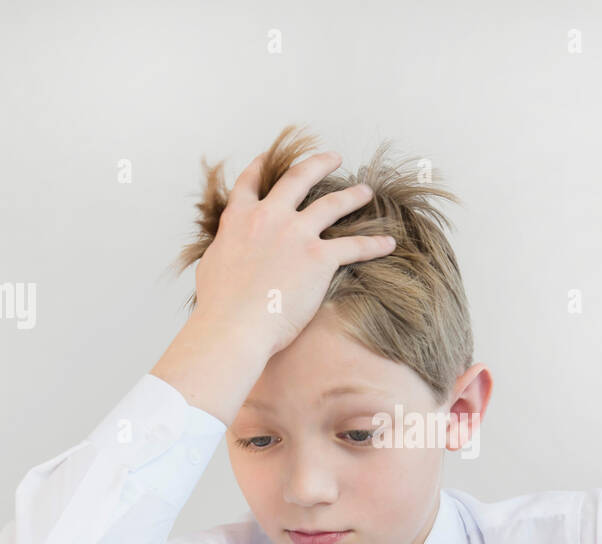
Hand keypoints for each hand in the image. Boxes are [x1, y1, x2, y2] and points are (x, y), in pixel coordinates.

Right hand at [191, 149, 395, 356]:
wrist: (233, 326)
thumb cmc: (219, 308)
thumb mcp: (212, 266)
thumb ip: (226, 250)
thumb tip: (231, 252)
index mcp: (239, 219)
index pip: (250, 183)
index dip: (261, 167)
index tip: (270, 158)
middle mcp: (269, 217)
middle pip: (298, 178)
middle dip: (318, 163)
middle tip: (333, 157)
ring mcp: (296, 234)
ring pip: (332, 204)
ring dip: (352, 195)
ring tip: (365, 191)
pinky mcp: (319, 258)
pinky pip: (355, 246)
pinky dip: (374, 244)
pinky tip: (389, 243)